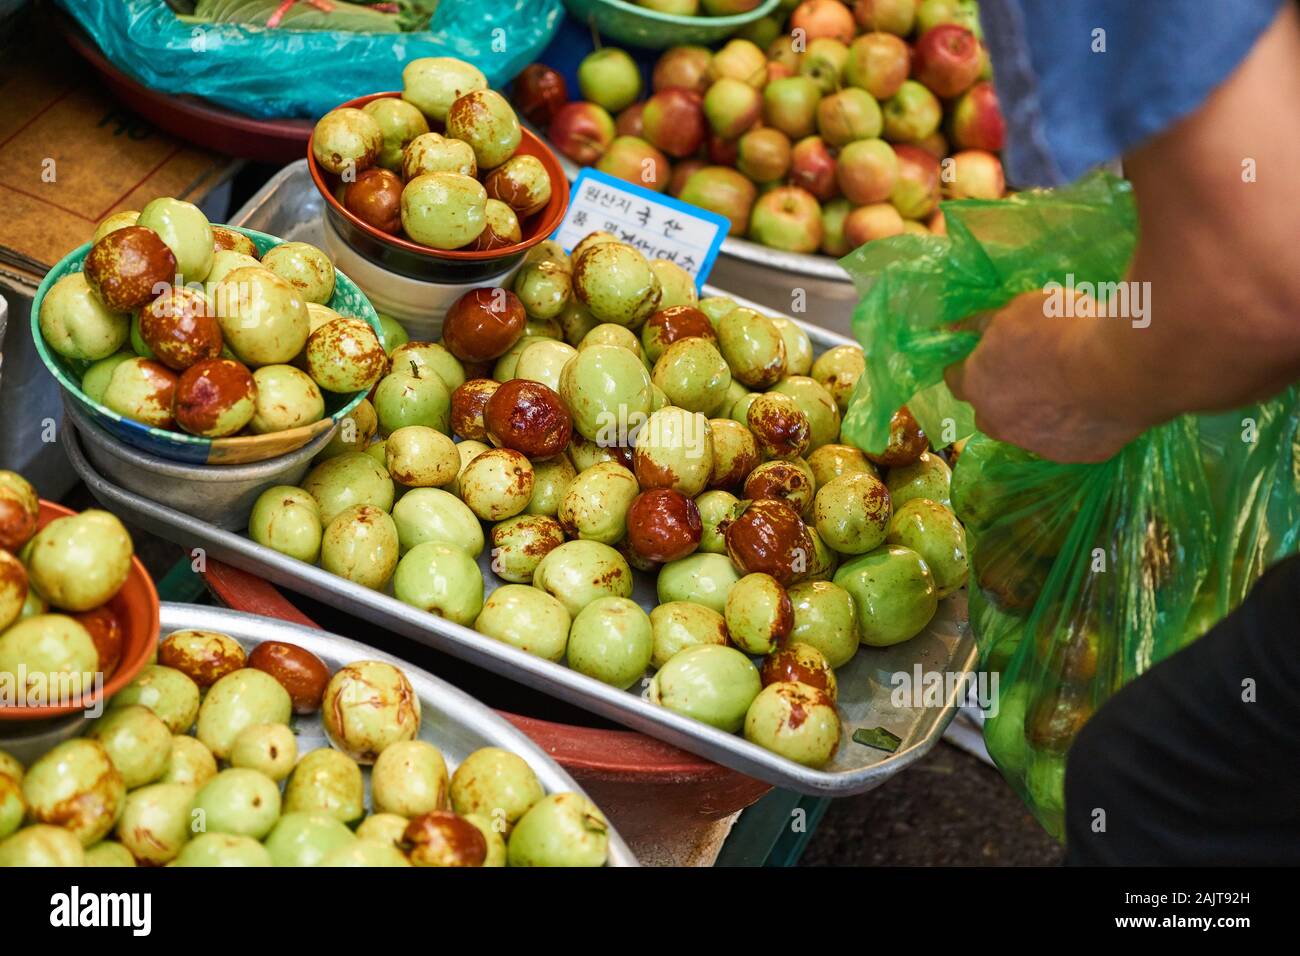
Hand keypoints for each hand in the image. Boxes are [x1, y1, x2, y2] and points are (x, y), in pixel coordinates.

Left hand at [943, 291, 1147, 462]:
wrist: (1122, 367)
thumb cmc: (1063, 329)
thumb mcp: (1017, 309)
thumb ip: (983, 324)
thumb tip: (955, 329)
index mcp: (978, 386)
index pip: (955, 379)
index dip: (968, 365)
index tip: (984, 354)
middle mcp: (999, 422)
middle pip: (988, 410)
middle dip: (999, 394)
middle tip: (1030, 371)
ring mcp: (1036, 445)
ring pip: (1027, 429)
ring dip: (1037, 412)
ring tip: (1069, 386)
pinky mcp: (1076, 455)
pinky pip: (1068, 438)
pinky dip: (1075, 423)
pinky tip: (1095, 402)